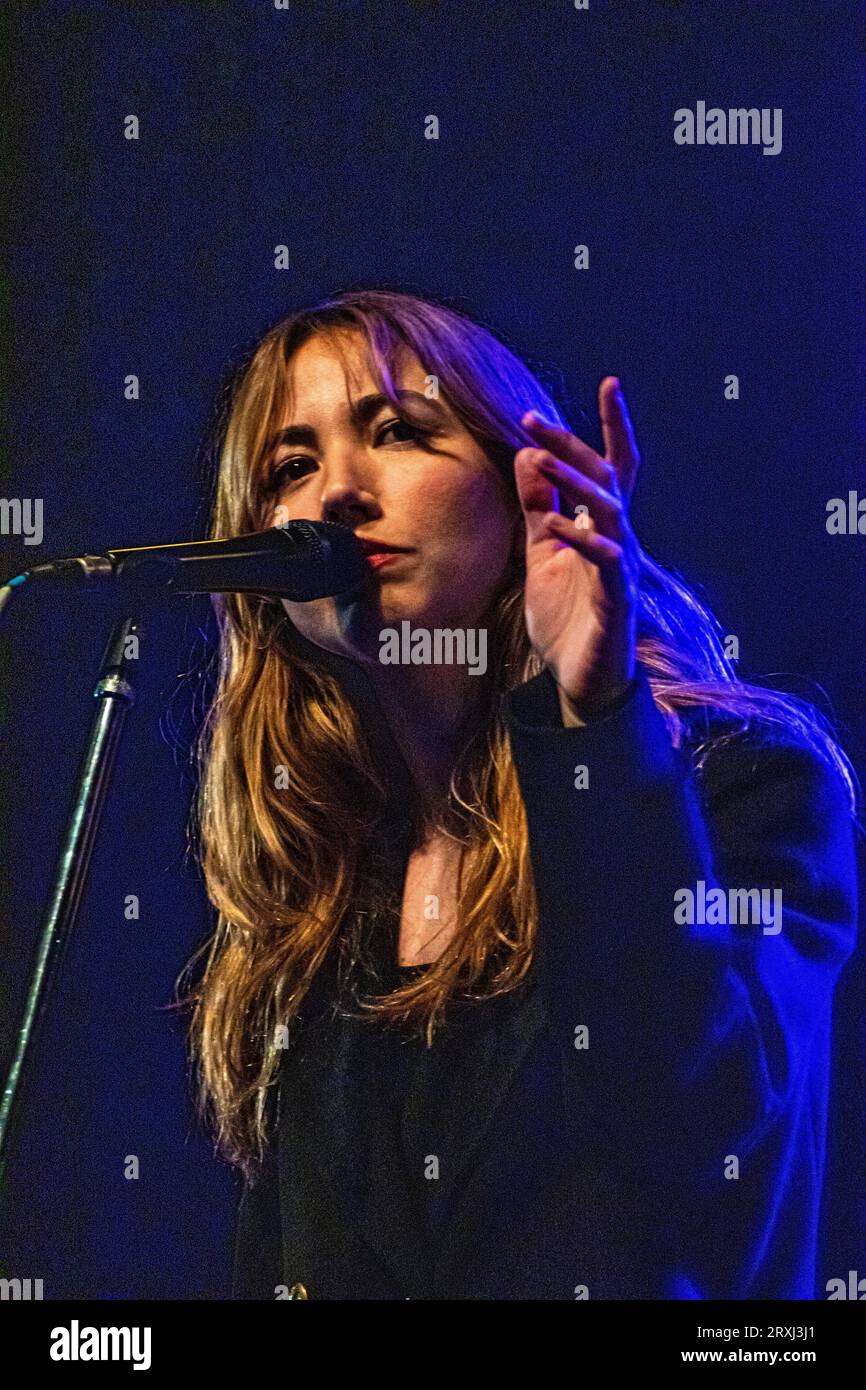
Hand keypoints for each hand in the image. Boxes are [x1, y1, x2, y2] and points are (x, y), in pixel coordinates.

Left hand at [514, 377, 640, 719]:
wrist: (582, 682)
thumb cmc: (567, 616)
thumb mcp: (541, 552)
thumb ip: (538, 507)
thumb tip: (529, 458)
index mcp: (602, 525)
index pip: (611, 466)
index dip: (611, 426)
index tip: (611, 382)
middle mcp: (619, 539)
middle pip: (604, 477)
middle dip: (570, 445)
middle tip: (532, 419)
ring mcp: (621, 568)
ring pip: (609, 510)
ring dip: (575, 481)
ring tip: (542, 457)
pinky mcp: (616, 599)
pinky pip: (605, 560)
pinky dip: (582, 538)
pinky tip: (557, 523)